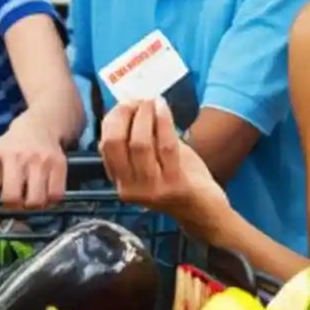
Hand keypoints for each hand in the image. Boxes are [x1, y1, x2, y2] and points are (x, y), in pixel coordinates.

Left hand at [0, 112, 68, 208]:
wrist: (40, 124)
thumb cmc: (12, 144)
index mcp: (10, 157)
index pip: (11, 195)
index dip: (9, 204)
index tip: (9, 200)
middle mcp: (30, 159)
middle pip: (31, 201)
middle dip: (24, 207)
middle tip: (21, 201)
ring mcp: (47, 162)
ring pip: (45, 199)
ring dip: (38, 205)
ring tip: (32, 197)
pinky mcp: (61, 164)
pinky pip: (59, 194)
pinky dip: (52, 200)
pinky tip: (44, 193)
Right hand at [100, 99, 229, 230]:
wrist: (204, 210)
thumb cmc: (178, 180)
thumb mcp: (152, 161)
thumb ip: (140, 140)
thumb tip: (133, 105)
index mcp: (120, 180)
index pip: (106, 145)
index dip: (113, 118)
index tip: (126, 102)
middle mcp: (129, 188)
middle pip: (116, 143)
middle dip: (125, 115)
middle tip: (138, 100)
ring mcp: (150, 189)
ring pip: (140, 143)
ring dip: (146, 116)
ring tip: (153, 101)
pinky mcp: (173, 185)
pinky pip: (166, 146)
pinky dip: (163, 121)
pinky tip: (164, 108)